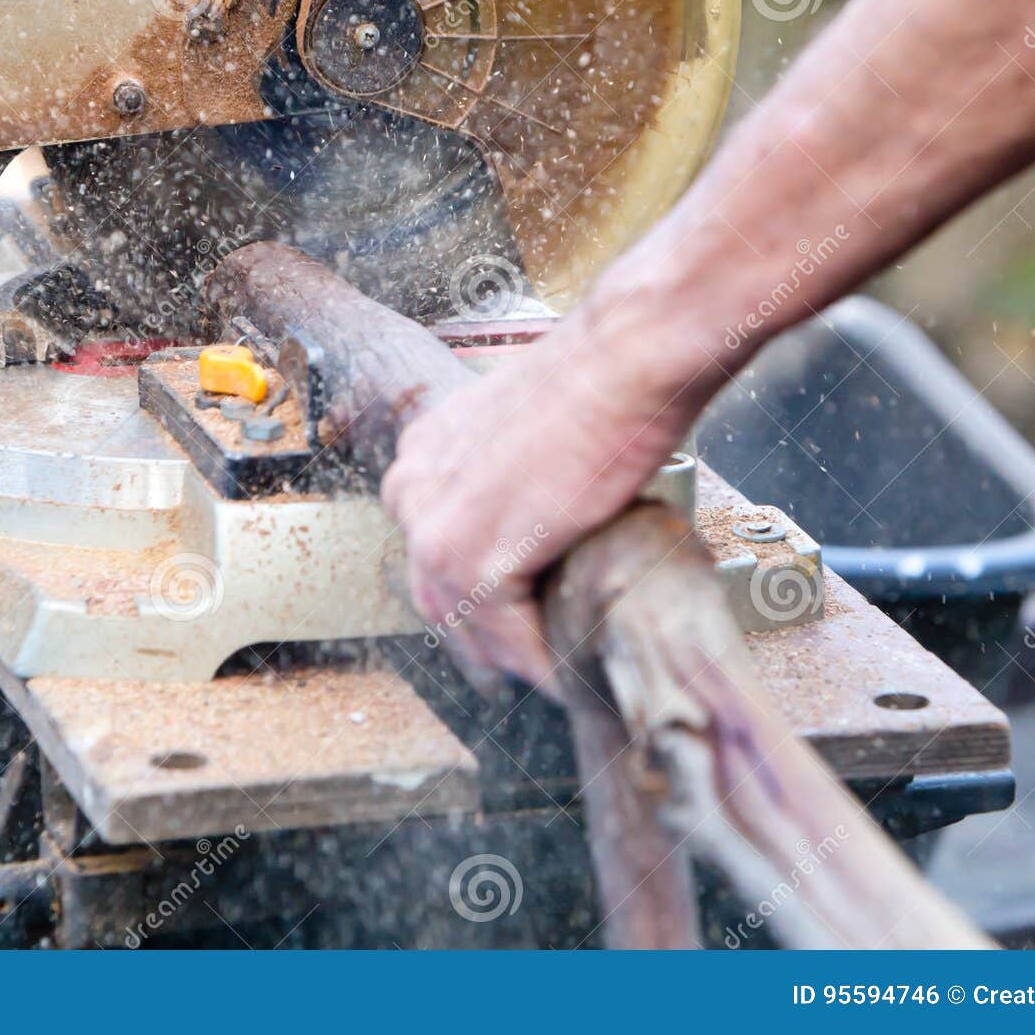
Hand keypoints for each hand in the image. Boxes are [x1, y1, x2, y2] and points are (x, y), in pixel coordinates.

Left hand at [380, 290, 711, 692]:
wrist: (624, 361)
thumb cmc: (599, 382)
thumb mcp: (529, 434)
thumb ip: (514, 481)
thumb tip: (543, 524)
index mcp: (421, 455)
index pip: (434, 550)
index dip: (476, 595)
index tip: (513, 620)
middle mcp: (410, 491)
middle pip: (439, 596)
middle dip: (487, 637)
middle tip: (531, 663)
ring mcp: (434, 531)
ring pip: (468, 627)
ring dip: (518, 657)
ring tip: (562, 672)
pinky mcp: (473, 565)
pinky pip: (508, 638)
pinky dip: (544, 663)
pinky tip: (573, 671)